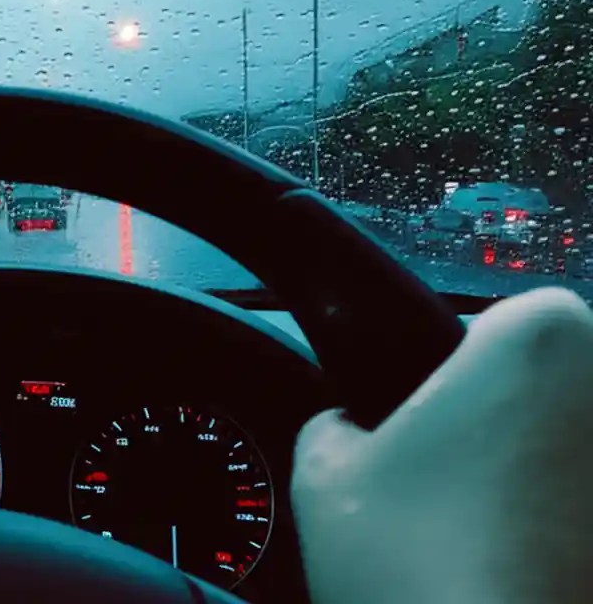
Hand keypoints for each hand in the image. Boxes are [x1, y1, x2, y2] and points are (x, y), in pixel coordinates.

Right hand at [293, 287, 592, 603]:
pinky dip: (567, 528)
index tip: (430, 421)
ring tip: (485, 543)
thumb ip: (334, 422)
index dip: (453, 368)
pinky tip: (521, 571)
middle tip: (451, 486)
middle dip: (506, 421)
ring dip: (543, 477)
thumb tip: (350, 430)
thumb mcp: (324, 476)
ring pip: (579, 449)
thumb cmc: (421, 575)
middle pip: (553, 380)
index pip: (499, 316)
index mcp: (540, 341)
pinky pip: (587, 507)